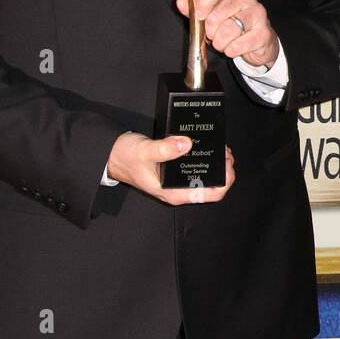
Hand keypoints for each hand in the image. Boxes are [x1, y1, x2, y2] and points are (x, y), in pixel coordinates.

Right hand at [106, 131, 235, 203]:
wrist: (111, 156)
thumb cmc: (124, 158)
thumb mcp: (145, 151)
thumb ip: (165, 149)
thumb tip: (185, 144)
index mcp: (173, 192)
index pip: (210, 194)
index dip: (225, 180)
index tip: (227, 163)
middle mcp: (177, 190)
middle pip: (212, 186)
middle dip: (223, 170)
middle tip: (225, 151)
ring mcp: (177, 182)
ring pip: (206, 178)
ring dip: (216, 164)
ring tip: (220, 148)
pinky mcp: (175, 173)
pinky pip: (196, 169)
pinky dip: (205, 159)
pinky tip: (207, 147)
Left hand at [177, 0, 279, 68]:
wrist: (258, 42)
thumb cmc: (232, 27)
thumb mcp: (210, 17)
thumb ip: (194, 9)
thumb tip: (180, 2)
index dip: (203, 1)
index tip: (199, 15)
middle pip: (219, 12)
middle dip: (210, 30)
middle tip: (212, 34)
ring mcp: (257, 14)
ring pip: (229, 29)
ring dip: (221, 42)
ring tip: (223, 42)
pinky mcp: (264, 32)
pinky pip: (239, 44)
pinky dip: (232, 50)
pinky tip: (234, 48)